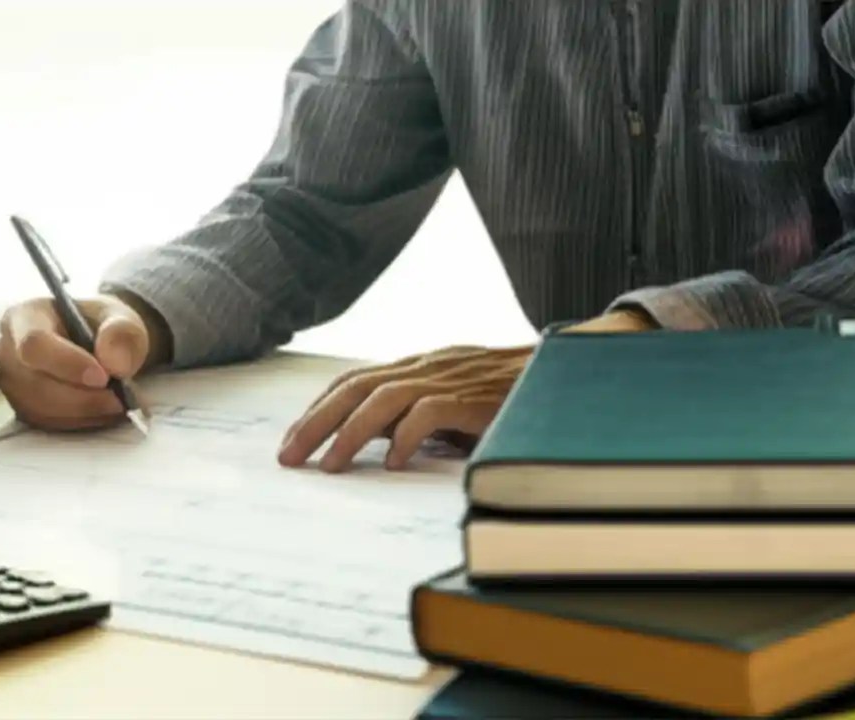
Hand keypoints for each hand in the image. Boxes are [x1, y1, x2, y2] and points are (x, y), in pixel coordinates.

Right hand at [0, 293, 160, 430]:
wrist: (99, 344)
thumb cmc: (103, 326)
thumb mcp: (121, 318)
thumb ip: (122, 331)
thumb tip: (115, 363)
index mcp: (23, 317)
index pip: (34, 344)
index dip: (68, 364)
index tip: (104, 377)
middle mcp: (7, 350)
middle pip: (36, 383)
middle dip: (83, 396)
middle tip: (121, 397)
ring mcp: (11, 383)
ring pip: (42, 408)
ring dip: (85, 411)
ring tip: (117, 401)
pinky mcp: (22, 408)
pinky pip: (48, 424)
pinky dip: (81, 421)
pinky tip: (103, 410)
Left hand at [277, 345, 530, 472]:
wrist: (566, 372)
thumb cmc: (511, 394)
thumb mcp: (455, 404)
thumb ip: (418, 417)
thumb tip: (376, 445)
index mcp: (420, 366)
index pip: (354, 380)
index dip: (318, 408)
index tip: (292, 440)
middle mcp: (428, 366)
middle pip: (356, 387)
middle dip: (315, 421)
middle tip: (288, 457)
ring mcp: (451, 378)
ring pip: (383, 397)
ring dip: (349, 432)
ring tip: (328, 465)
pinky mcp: (476, 397)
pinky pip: (430, 411)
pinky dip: (405, 435)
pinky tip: (391, 462)